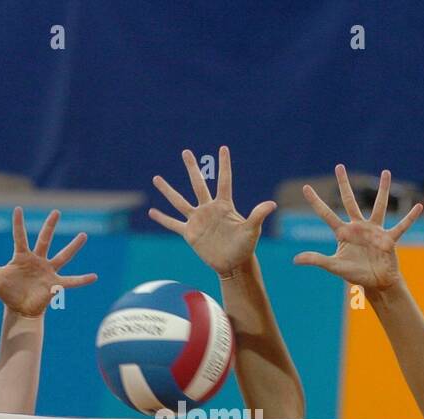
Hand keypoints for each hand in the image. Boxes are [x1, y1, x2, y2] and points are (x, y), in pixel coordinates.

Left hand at [0, 208, 96, 316]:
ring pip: (63, 256)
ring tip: (83, 235)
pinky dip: (82, 280)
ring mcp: (48, 271)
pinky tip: (94, 276)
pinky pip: (71, 281)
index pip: (19, 236)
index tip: (17, 208)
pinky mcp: (55, 284)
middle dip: (50, 226)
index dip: (18, 223)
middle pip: (45, 240)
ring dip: (73, 246)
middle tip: (56, 211)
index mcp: (22, 257)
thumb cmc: (7, 292)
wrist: (18, 309)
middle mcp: (37, 261)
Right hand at [149, 146, 275, 276]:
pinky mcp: (190, 233)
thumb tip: (272, 204)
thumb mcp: (252, 230)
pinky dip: (163, 218)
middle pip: (198, 184)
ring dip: (168, 190)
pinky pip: (173, 224)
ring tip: (156, 178)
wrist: (233, 264)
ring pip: (179, 201)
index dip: (224, 164)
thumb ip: (258, 215)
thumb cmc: (245, 247)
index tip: (223, 148)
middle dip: (192, 168)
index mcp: (224, 205)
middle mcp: (209, 209)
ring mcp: (198, 220)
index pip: (224, 180)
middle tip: (185, 152)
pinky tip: (152, 211)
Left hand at [294, 166, 422, 290]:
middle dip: (344, 184)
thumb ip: (317, 260)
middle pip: (349, 201)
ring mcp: (374, 230)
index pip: (326, 214)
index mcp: (343, 233)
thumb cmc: (355, 274)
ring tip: (386, 172)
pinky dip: (410, 218)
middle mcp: (358, 227)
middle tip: (339, 166)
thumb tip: (295, 260)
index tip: (306, 187)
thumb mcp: (334, 267)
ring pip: (378, 206)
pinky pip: (401, 226)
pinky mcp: (389, 238)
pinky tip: (418, 206)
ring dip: (383, 190)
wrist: (376, 283)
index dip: (316, 201)